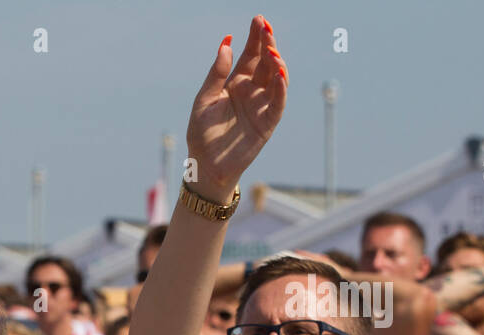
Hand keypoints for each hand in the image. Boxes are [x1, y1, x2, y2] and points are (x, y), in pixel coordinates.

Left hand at [186, 16, 286, 201]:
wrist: (206, 166)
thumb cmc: (202, 134)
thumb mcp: (204, 100)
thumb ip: (216, 74)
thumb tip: (226, 43)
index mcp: (236, 83)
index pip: (250, 55)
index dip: (256, 37)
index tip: (258, 19)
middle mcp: (252, 91)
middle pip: (265, 62)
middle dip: (267, 43)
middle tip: (266, 27)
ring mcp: (262, 105)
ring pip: (277, 78)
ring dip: (277, 63)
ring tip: (270, 51)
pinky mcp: (269, 122)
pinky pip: (279, 101)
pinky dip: (280, 86)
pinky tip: (278, 72)